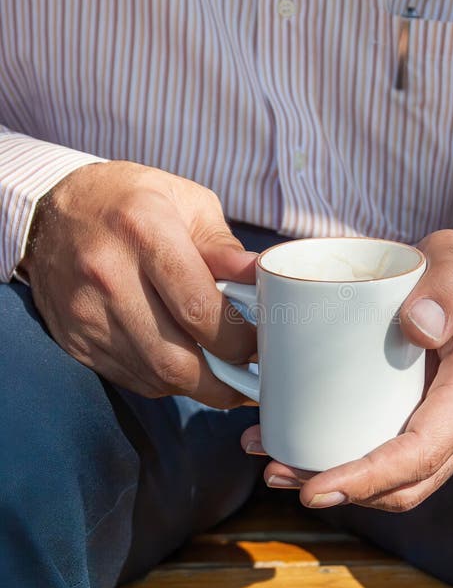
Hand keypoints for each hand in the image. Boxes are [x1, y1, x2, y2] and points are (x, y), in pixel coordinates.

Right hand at [22, 161, 256, 406]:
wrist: (52, 210)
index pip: (198, 308)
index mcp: (144, 229)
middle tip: (248, 375)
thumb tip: (265, 282)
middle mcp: (108, 273)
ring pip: (154, 376)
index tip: (258, 345)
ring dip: (197, 386)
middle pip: (175, 358)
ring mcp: (85, 311)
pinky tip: (184, 365)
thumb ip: (225, 249)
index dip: (237, 340)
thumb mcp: (186, 203)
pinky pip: (131, 378)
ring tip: (223, 375)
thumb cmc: (132, 201)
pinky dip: (165, 381)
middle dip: (222, 379)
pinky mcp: (74, 338)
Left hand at [241, 229, 452, 510]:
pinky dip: (352, 465)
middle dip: (343, 490)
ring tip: (279, 468)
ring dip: (342, 486)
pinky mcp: (436, 430)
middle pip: (408, 482)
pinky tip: (305, 453)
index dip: (369, 477)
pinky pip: (397, 463)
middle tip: (276, 474)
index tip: (316, 488)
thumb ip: (444, 286)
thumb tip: (417, 328)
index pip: (424, 450)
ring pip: (401, 483)